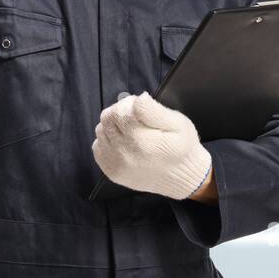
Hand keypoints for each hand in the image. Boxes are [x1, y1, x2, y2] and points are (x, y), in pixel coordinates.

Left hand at [92, 93, 212, 200]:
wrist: (179, 177)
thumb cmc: (180, 147)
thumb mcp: (179, 124)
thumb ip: (155, 111)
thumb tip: (138, 99)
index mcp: (144, 141)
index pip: (122, 109)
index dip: (132, 102)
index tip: (143, 107)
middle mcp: (127, 153)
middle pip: (108, 117)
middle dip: (121, 111)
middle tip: (136, 117)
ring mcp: (116, 163)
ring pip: (101, 129)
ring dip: (114, 126)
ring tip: (132, 131)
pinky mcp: (110, 170)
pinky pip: (98, 146)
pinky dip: (108, 141)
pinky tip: (125, 143)